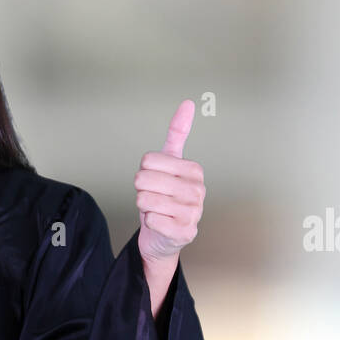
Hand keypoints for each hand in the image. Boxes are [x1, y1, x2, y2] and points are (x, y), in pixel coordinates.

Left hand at [135, 100, 204, 264]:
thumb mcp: (170, 164)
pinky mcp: (184, 232)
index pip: (148, 160)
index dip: (144, 172)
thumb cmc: (165, 198)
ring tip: (157, 210)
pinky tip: (160, 224)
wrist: (165, 236)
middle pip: (143, 179)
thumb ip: (177, 133)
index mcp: (194, 170)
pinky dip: (148, 223)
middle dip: (141, 190)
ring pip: (144, 200)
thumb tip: (188, 103)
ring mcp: (193, 212)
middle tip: (153, 198)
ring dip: (144, 207)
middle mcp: (198, 190)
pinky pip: (150, 220)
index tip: (156, 181)